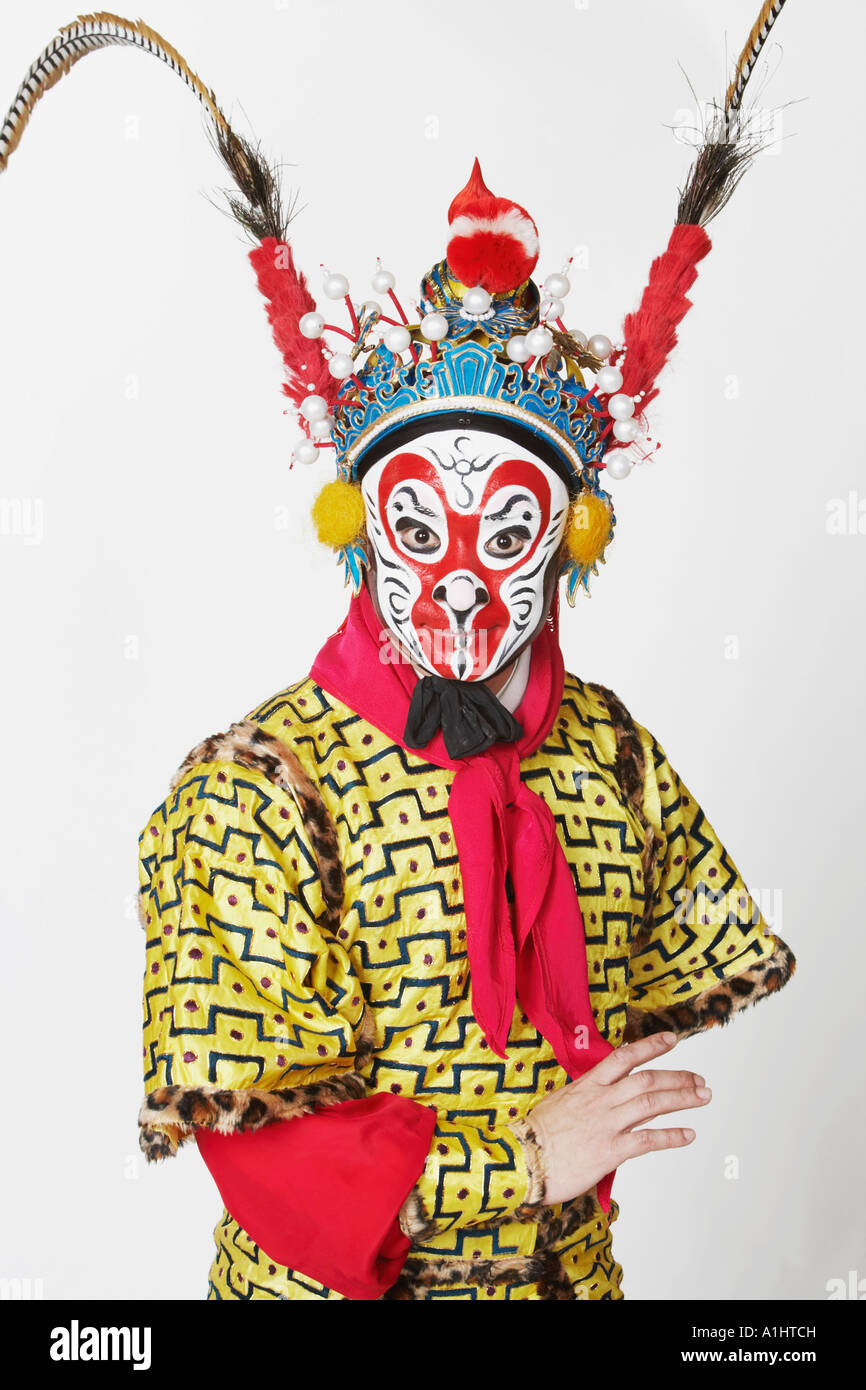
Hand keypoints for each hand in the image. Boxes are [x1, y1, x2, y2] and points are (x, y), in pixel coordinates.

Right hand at [524, 1032, 710, 1205]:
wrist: (523, 1160)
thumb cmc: (537, 1135)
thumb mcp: (561, 1102)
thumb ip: (586, 1096)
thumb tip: (602, 1092)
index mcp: (587, 1085)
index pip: (624, 1057)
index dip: (650, 1046)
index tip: (671, 1040)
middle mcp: (601, 1100)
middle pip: (647, 1079)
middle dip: (677, 1077)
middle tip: (699, 1080)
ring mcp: (607, 1124)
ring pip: (652, 1103)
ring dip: (681, 1098)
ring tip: (703, 1097)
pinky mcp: (610, 1151)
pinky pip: (647, 1140)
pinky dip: (671, 1136)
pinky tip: (688, 1134)